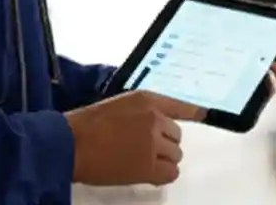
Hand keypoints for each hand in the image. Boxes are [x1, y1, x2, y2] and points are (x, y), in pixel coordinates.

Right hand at [64, 90, 204, 186]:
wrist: (72, 143)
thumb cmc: (87, 124)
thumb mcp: (118, 105)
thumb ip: (140, 111)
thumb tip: (155, 125)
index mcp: (147, 100)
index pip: (179, 105)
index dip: (193, 111)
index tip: (203, 113)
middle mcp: (155, 119)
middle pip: (177, 135)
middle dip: (164, 143)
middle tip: (144, 149)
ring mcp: (153, 143)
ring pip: (175, 155)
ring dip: (163, 159)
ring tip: (142, 162)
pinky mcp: (149, 166)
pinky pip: (171, 173)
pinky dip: (163, 176)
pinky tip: (151, 176)